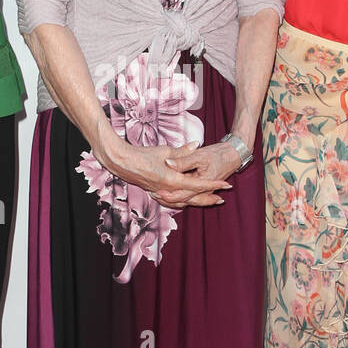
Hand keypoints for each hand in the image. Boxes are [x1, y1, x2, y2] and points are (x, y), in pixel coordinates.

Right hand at [95, 131, 230, 208]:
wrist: (121, 162)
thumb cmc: (142, 155)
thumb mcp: (165, 151)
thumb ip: (182, 152)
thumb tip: (196, 145)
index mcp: (172, 180)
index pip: (198, 185)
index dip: (213, 185)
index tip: (226, 185)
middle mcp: (167, 190)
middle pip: (193, 199)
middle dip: (208, 199)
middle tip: (221, 199)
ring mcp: (160, 193)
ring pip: (183, 202)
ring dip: (197, 201)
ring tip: (209, 201)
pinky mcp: (155, 193)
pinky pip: (173, 202)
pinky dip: (183, 202)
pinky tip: (188, 201)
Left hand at [163, 141, 243, 194]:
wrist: (233, 155)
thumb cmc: (218, 154)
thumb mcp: (200, 156)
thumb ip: (183, 160)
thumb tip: (168, 162)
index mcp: (200, 184)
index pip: (182, 194)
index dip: (168, 194)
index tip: (156, 191)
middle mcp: (201, 190)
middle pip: (182, 200)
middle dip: (167, 199)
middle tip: (153, 194)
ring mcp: (202, 190)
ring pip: (185, 199)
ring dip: (172, 199)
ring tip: (157, 194)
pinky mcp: (202, 187)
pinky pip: (189, 195)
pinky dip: (179, 195)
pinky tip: (169, 192)